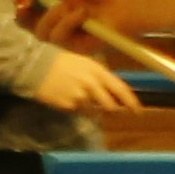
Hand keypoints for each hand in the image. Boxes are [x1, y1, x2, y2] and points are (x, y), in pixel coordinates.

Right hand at [18, 0, 139, 48]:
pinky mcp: (80, 46)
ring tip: (73, 6)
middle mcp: (66, 16)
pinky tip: (83, 14)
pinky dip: (67, 23)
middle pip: (32, 24)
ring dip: (53, 16)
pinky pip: (59, 38)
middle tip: (25, 7)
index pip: (36, 5)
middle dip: (23, 15)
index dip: (24, 2)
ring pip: (42, 32)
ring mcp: (72, 32)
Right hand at [22, 46, 139, 115]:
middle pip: (110, 106)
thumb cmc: (62, 61)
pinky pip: (77, 111)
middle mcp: (91, 84)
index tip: (138, 111)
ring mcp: (79, 96)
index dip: (131, 101)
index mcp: (97, 70)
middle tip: (113, 112)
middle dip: (113, 111)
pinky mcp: (68, 105)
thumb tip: (112, 91)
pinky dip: (76, 107)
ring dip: (91, 109)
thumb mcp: (85, 63)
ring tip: (79, 97)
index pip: (120, 88)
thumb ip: (99, 77)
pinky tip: (67, 97)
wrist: (36, 66)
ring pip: (93, 111)